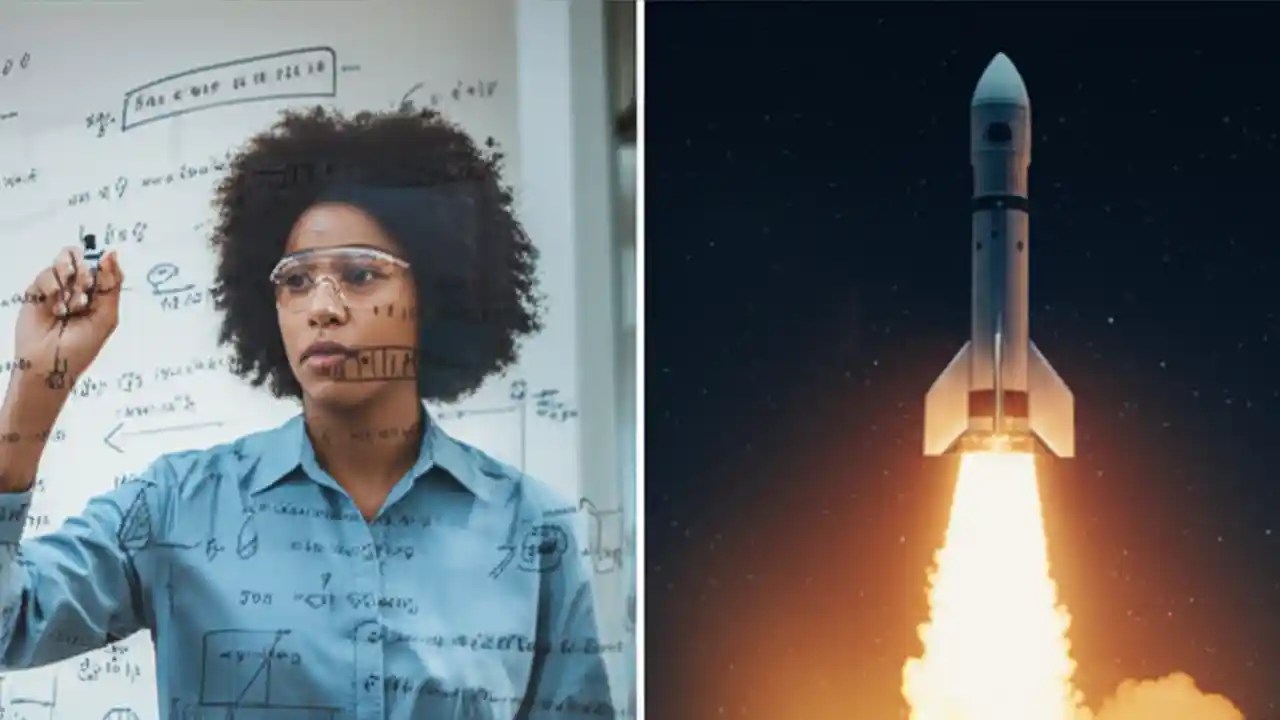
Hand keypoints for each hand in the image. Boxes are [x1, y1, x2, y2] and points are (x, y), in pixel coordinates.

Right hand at [12, 246, 123, 393]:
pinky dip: (53, 289)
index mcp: (98, 292)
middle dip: (83, 272)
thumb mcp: (107, 317)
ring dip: (69, 282)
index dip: (100, 265)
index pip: (102, 264)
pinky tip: (57, 309)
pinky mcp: (37, 292)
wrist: (50, 364)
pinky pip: (45, 276)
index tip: (97, 280)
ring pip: (62, 263)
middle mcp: (77, 287)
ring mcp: (57, 288)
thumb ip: (111, 285)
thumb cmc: (82, 346)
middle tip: (83, 290)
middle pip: (80, 257)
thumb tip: (111, 253)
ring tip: (70, 306)